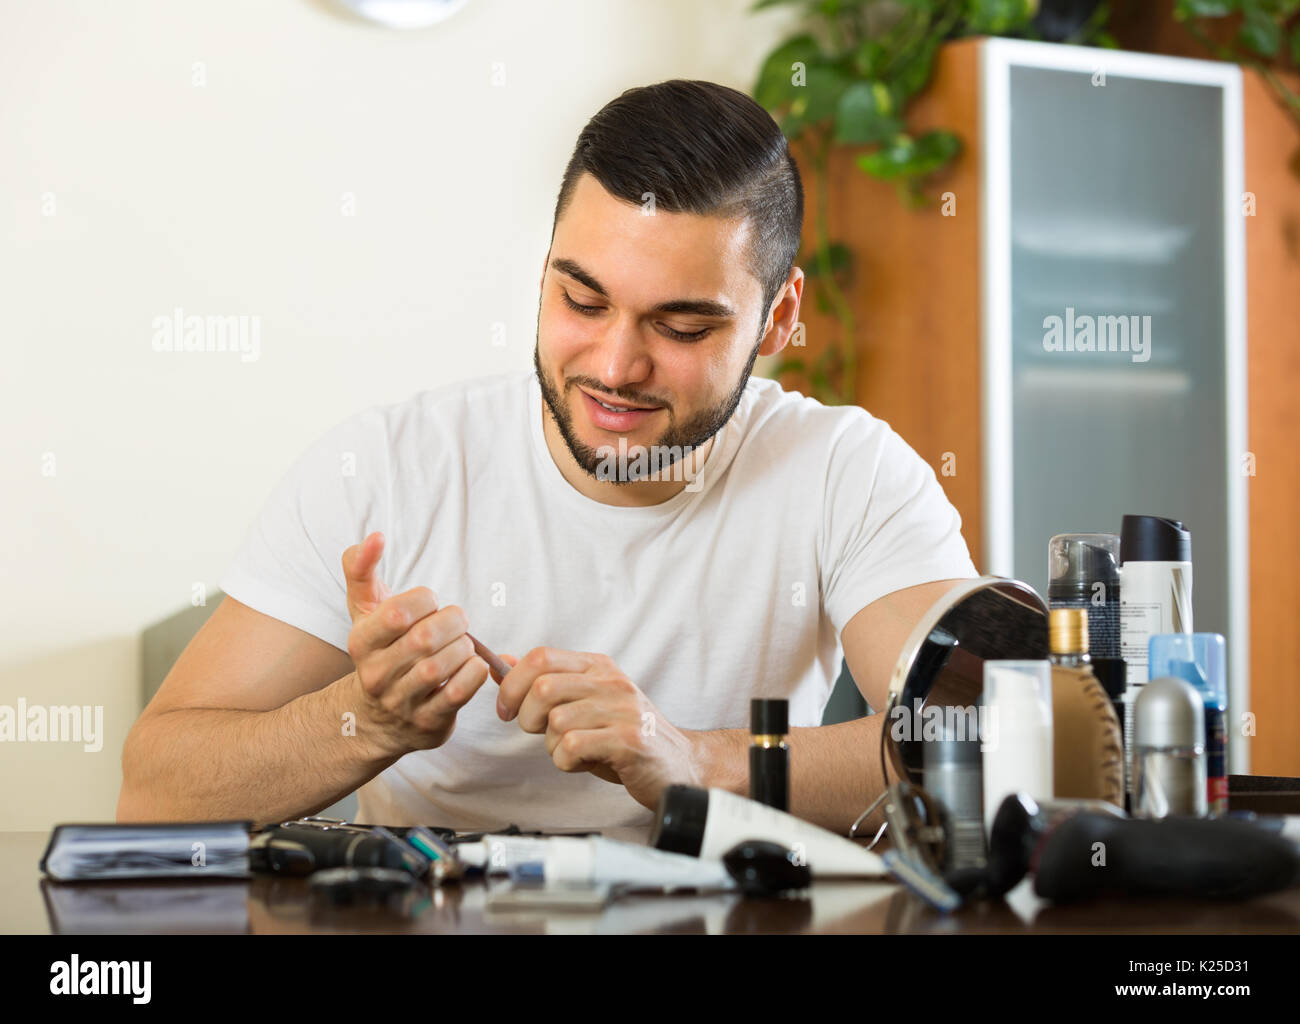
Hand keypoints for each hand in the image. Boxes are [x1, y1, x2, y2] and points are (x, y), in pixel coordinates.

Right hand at [341, 532, 490, 754]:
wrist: (376, 719)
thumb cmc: (379, 650)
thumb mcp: (364, 610)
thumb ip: (361, 568)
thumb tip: (375, 536)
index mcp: (361, 642)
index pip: (398, 613)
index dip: (425, 600)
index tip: (431, 603)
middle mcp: (376, 674)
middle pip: (424, 639)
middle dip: (452, 622)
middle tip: (458, 621)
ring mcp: (401, 702)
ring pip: (440, 668)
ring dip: (463, 648)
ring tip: (463, 643)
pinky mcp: (428, 723)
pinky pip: (457, 695)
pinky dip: (473, 674)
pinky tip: (472, 664)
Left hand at [495, 647, 706, 810]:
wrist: (680, 766)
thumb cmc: (625, 737)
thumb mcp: (586, 703)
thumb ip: (545, 683)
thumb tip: (500, 662)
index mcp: (599, 667)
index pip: (541, 657)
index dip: (512, 684)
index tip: (507, 709)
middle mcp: (611, 682)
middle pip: (542, 686)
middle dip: (527, 717)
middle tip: (538, 733)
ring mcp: (623, 710)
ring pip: (556, 721)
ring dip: (552, 746)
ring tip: (574, 751)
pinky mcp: (629, 740)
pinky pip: (572, 747)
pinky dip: (567, 762)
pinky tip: (586, 762)